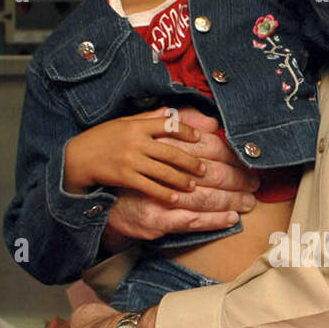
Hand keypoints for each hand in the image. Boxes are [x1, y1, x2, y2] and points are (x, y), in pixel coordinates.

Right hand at [63, 110, 208, 200]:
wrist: (77, 157)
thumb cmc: (102, 138)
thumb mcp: (123, 122)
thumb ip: (147, 117)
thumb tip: (170, 111)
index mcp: (137, 125)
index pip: (168, 125)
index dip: (187, 131)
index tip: (199, 138)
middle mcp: (136, 141)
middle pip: (171, 152)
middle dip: (190, 162)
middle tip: (204, 169)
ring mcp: (130, 160)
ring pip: (163, 172)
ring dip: (181, 180)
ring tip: (193, 186)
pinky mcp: (125, 177)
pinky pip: (149, 186)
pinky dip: (164, 193)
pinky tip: (174, 198)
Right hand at [102, 110, 258, 241]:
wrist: (79, 158)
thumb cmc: (112, 141)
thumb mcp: (138, 124)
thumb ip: (170, 121)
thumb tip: (207, 122)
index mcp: (146, 126)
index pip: (186, 134)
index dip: (215, 146)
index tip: (237, 157)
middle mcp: (142, 143)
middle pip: (193, 161)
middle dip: (226, 175)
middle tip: (249, 185)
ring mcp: (135, 163)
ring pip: (179, 179)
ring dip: (210, 193)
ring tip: (234, 201)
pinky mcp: (129, 183)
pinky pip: (157, 192)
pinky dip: (177, 198)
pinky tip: (198, 206)